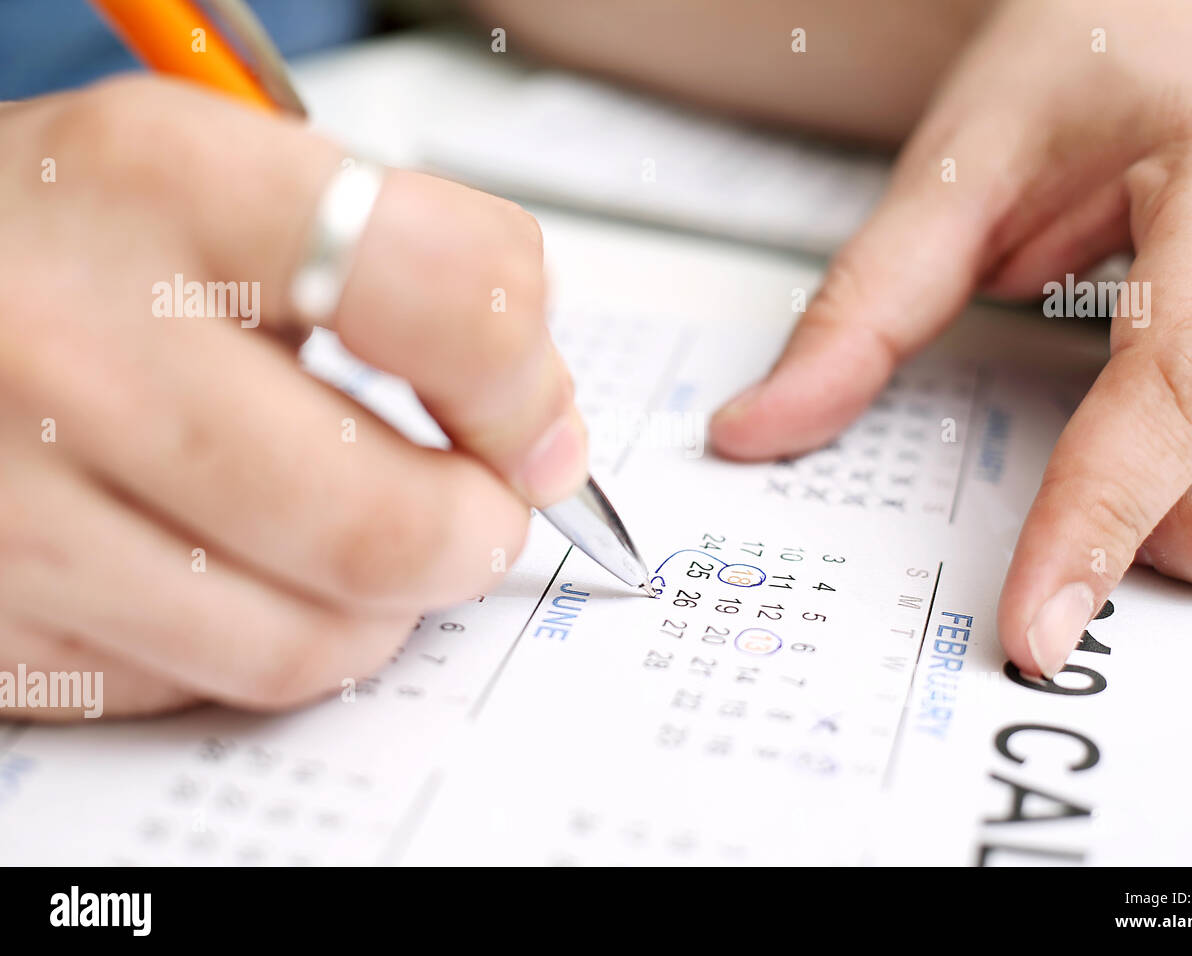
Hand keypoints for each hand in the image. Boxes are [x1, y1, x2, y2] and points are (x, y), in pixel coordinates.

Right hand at [0, 76, 585, 717]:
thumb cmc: (83, 233)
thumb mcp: (238, 179)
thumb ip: (415, 270)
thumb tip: (543, 430)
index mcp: (168, 187)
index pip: (445, 299)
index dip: (525, 387)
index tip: (537, 429)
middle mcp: (69, 344)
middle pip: (381, 524)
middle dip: (474, 536)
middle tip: (475, 513)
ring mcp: (9, 501)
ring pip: (302, 643)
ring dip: (381, 609)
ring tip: (364, 542)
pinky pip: (198, 686)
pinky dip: (258, 637)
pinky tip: (235, 563)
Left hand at [710, 0, 1191, 676]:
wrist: (1146, 22)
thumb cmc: (1069, 74)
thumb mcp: (952, 173)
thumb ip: (862, 308)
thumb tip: (756, 431)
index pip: (1177, 382)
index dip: (1101, 515)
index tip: (1032, 626)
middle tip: (1093, 508)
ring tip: (1142, 466)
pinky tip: (1189, 456)